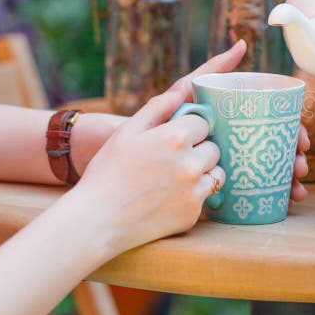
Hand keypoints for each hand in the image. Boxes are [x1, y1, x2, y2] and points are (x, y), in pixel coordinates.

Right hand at [65, 42, 307, 256]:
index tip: (176, 136)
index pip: (202, 122)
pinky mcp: (193, 213)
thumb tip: (181, 93)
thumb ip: (157, 108)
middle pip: (214, 147)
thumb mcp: (126, 132)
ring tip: (177, 176)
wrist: (97, 221)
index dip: (190, 128)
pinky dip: (195, 194)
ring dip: (204, 171)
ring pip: (217, 172)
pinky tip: (171, 196)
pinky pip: (206, 196)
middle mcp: (190, 163)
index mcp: (175, 138)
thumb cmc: (107, 172)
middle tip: (175, 158)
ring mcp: (194, 190)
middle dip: (200, 149)